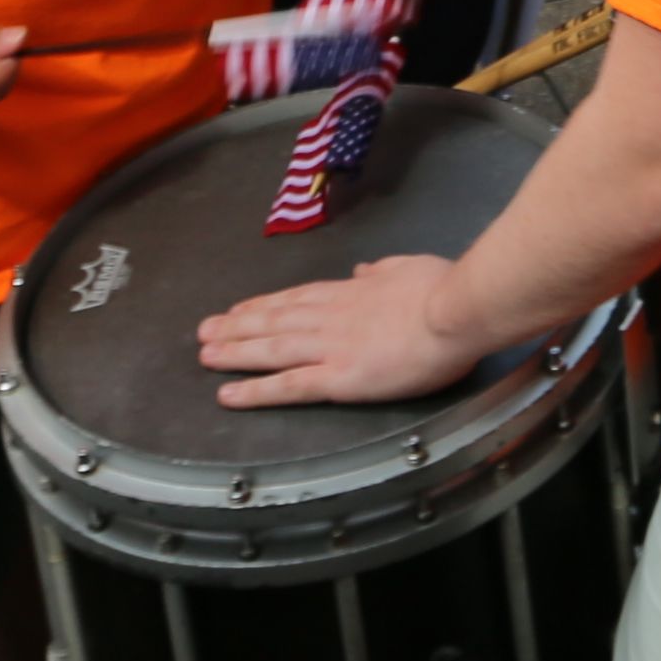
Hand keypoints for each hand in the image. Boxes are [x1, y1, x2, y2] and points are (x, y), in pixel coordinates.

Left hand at [197, 252, 477, 408]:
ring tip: (205, 355)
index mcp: (351, 291)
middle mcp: (330, 317)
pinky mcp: (338, 378)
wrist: (455, 310)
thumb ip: (382, 270)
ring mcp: (330, 347)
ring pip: (270, 349)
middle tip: (205, 331)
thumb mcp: (408, 265)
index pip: (298, 298)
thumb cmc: (442, 289)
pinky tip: (229, 395)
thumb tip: (364, 270)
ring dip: (234, 352)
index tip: (241, 308)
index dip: (266, 305)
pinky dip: (255, 390)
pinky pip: (287, 385)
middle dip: (237, 326)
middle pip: (274, 321)